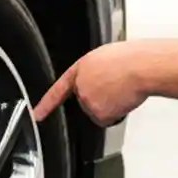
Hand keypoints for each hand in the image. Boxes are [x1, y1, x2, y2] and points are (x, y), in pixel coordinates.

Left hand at [32, 42, 152, 125]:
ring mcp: (87, 100)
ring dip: (111, 106)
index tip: (37, 114)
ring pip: (98, 112)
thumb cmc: (130, 59)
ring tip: (123, 90)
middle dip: (101, 99)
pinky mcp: (97, 112)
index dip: (47, 103)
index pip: (59, 89)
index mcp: (81, 68)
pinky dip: (117, 114)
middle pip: (87, 102)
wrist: (139, 67)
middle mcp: (80, 85)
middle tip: (117, 87)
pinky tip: (123, 100)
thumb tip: (100, 82)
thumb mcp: (105, 58)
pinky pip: (107, 119)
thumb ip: (94, 72)